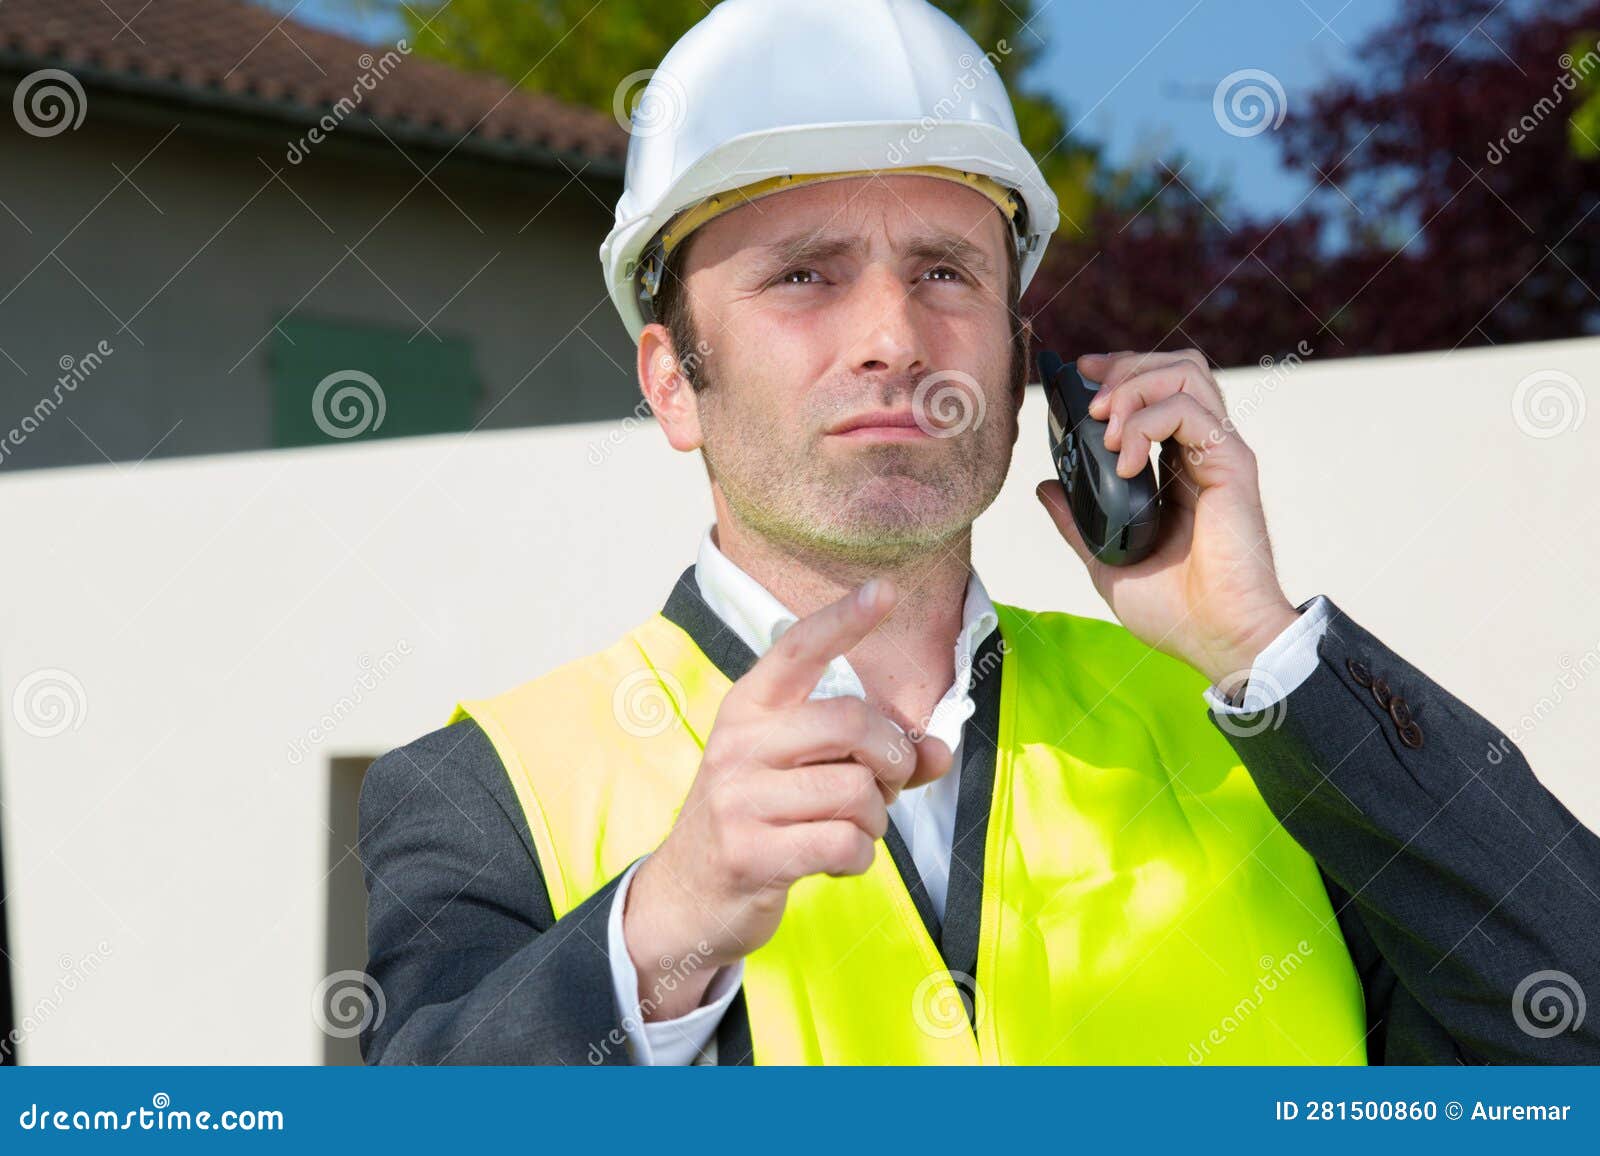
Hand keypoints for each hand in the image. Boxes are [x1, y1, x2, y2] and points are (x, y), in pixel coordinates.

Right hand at [622, 577, 952, 1019]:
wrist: (691, 893)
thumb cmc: (762, 817)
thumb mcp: (804, 771)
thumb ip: (874, 756)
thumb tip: (939, 750)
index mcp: (750, 707)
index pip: (799, 648)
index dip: (845, 619)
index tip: (886, 591)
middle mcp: (739, 743)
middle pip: (851, 722)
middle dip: (892, 757)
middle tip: (888, 782)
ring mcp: (739, 798)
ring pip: (857, 791)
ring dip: (875, 817)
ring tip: (850, 826)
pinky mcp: (750, 853)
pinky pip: (845, 843)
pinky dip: (859, 857)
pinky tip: (836, 858)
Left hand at [1035, 349, 1299, 695]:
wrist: (1217, 638)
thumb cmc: (1177, 612)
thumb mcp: (1105, 561)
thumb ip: (1075, 522)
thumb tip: (1046, 487)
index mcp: (1176, 469)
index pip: (1158, 391)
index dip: (1120, 371)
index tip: (1081, 373)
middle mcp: (1200, 453)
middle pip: (1174, 368)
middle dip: (1125, 368)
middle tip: (1091, 399)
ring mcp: (1218, 454)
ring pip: (1185, 374)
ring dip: (1134, 389)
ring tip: (1106, 432)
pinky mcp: (1231, 464)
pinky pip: (1189, 411)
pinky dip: (1146, 422)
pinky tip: (1124, 459)